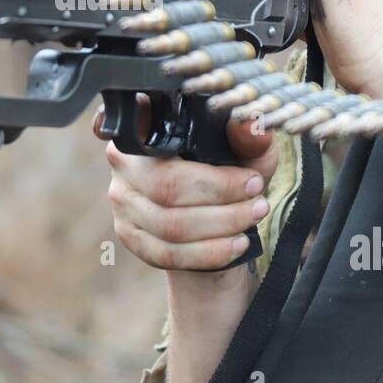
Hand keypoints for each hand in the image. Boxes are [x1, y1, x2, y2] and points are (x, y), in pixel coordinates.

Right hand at [103, 115, 276, 272]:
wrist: (215, 208)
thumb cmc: (227, 168)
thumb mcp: (245, 150)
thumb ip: (250, 138)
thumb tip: (250, 128)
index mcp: (145, 128)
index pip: (170, 150)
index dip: (213, 173)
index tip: (254, 181)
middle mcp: (124, 163)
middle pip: (167, 188)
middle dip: (222, 199)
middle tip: (259, 202)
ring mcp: (122, 202)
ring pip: (169, 225)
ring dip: (220, 227)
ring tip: (251, 221)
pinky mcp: (129, 236)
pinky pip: (167, 253)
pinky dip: (207, 253)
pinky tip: (235, 245)